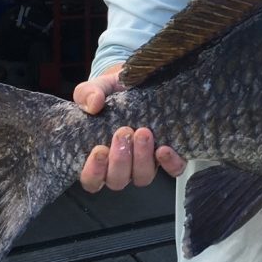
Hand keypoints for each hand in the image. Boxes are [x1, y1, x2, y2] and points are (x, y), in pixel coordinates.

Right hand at [73, 64, 186, 191]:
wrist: (143, 81)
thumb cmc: (116, 93)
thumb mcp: (99, 88)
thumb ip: (88, 94)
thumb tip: (93, 104)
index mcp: (100, 157)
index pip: (92, 180)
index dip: (94, 172)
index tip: (99, 150)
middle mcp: (123, 165)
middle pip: (118, 180)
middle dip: (120, 160)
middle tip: (123, 132)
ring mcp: (147, 163)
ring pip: (143, 177)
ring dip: (142, 158)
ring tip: (143, 132)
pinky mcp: (170, 157)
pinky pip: (173, 169)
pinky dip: (170, 163)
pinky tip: (164, 149)